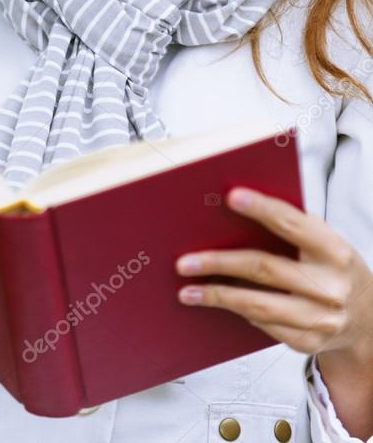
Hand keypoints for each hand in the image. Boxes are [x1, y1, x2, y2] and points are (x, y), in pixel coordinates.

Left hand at [174, 187, 372, 363]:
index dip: (261, 209)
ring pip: (259, 305)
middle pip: (265, 268)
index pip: (292, 224)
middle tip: (185, 262)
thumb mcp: (324, 243)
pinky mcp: (309, 342)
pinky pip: (265, 325)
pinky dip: (240, 312)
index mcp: (333, 250)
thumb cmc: (334, 268)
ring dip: (218, 296)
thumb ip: (292, 226)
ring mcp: (321, 318)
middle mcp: (330, 286)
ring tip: (188, 291)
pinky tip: (220, 303)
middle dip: (220, 263)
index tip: (231, 197)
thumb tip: (237, 205)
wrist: (367, 319)